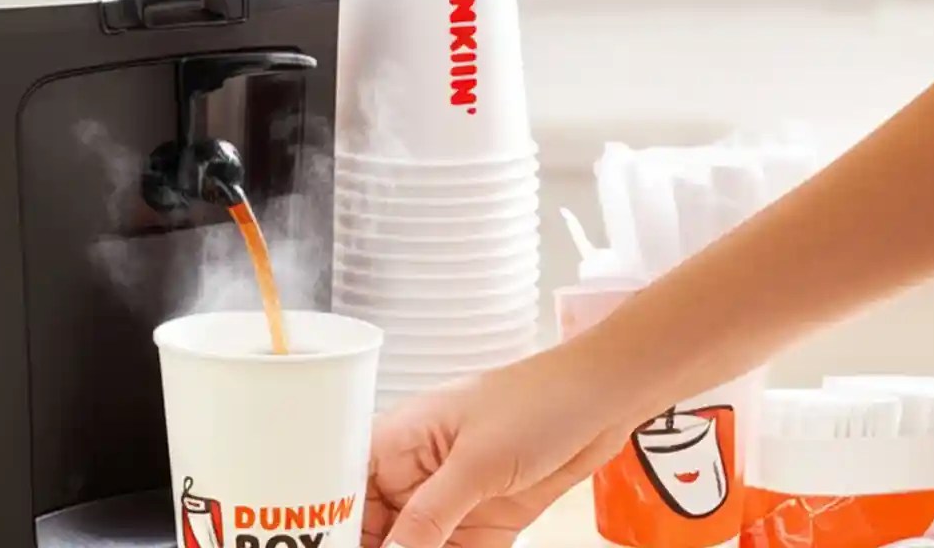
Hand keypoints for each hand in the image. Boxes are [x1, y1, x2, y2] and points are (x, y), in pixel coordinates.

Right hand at [363, 345, 641, 547]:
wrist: (603, 401)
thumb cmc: (537, 403)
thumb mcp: (477, 463)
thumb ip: (430, 516)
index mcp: (394, 444)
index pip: (342, 497)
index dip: (330, 529)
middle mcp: (412, 476)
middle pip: (373, 530)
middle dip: (374, 547)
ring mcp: (447, 502)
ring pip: (412, 547)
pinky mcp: (482, 523)